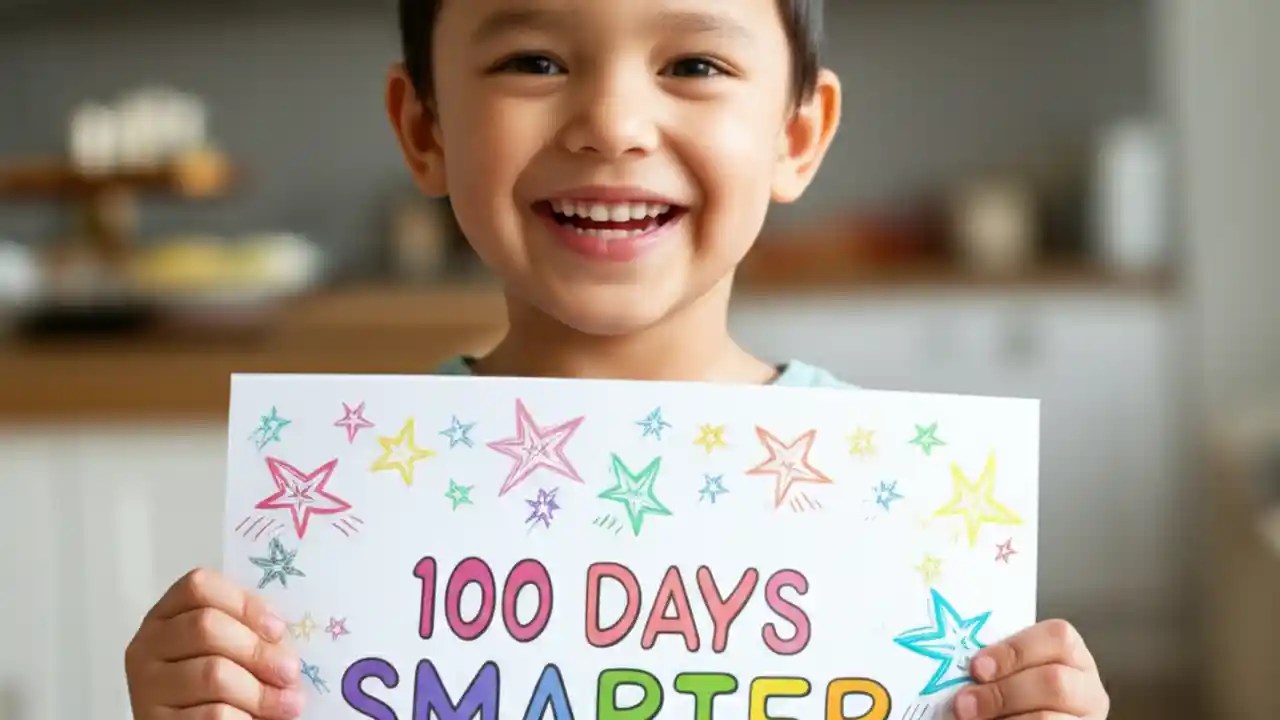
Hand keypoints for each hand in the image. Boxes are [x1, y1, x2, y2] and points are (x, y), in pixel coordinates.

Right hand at [125, 568, 304, 718]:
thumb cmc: (222, 684)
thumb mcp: (232, 648)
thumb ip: (250, 633)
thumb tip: (280, 641)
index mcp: (167, 616)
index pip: (199, 587)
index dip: (245, 604)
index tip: (277, 629)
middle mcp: (147, 646)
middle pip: (206, 627)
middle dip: (258, 650)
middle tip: (289, 672)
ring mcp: (147, 687)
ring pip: (212, 674)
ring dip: (260, 692)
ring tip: (287, 703)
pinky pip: (213, 715)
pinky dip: (245, 718)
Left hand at [952, 619, 1109, 718]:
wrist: (1031, 712)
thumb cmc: (1014, 685)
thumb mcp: (1012, 667)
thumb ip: (995, 662)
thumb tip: (953, 664)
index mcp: (1071, 655)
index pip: (1056, 638)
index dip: (1014, 651)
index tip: (976, 667)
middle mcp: (1086, 687)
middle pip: (1054, 682)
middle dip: (1002, 694)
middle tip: (963, 704)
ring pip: (1049, 719)